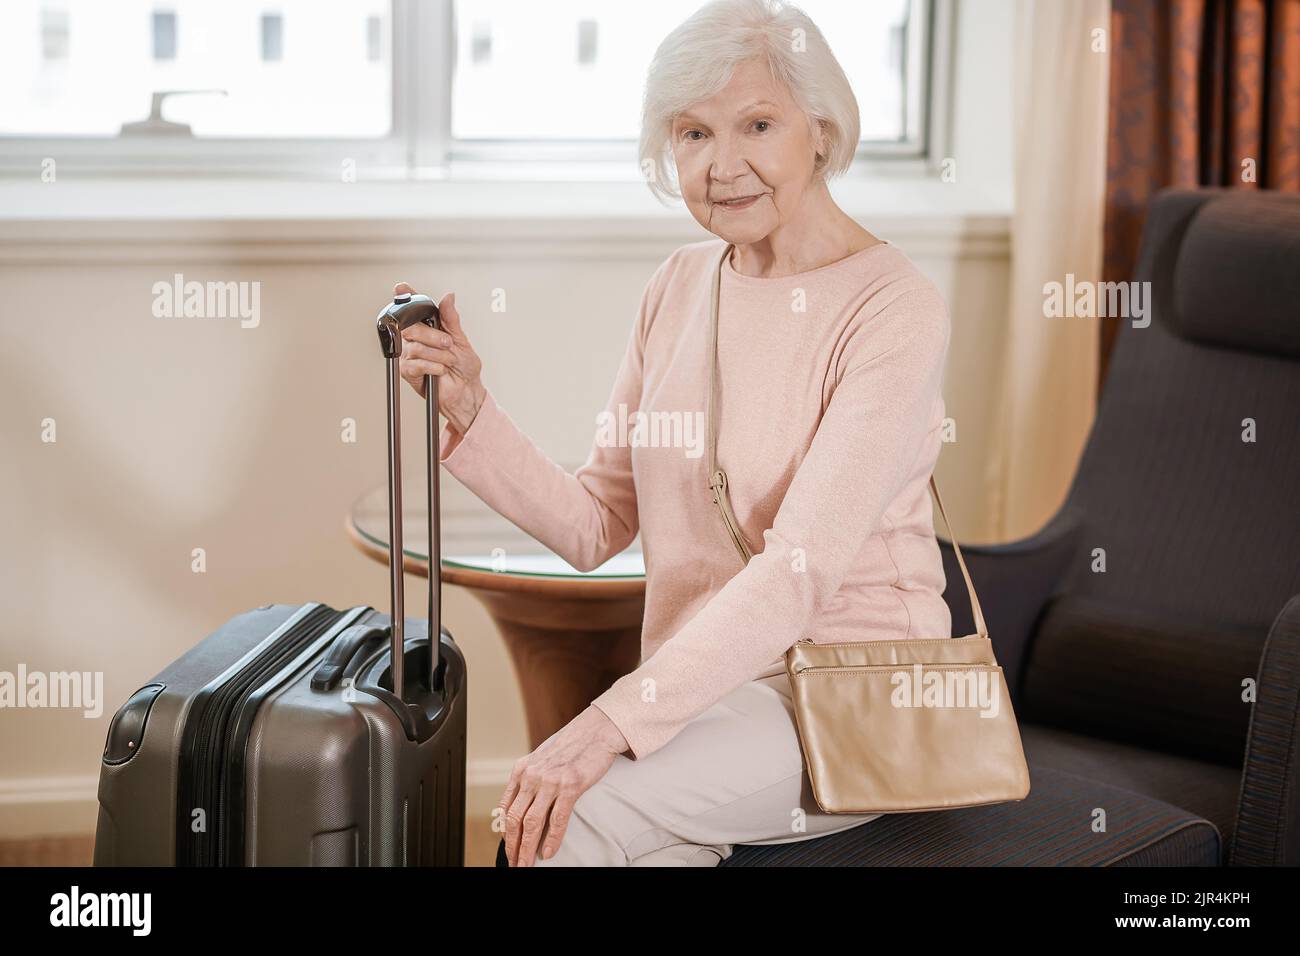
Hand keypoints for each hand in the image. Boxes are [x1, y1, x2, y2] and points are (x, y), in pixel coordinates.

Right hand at [393, 283, 486, 434]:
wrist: (466, 390)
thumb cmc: (464, 366)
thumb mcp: (461, 338)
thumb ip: (451, 318)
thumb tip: (448, 296)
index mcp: (427, 327)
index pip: (412, 308)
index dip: (405, 297)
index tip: (401, 288)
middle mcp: (415, 338)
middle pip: (411, 327)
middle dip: (433, 336)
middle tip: (448, 344)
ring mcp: (408, 354)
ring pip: (416, 346)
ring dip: (438, 355)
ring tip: (448, 361)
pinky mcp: (407, 371)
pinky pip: (416, 363)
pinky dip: (433, 366)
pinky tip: (440, 370)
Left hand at [499, 705, 629, 866]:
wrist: (594, 731)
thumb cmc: (570, 747)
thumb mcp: (541, 760)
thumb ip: (529, 781)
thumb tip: (522, 807)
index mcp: (521, 770)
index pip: (505, 808)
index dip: (504, 833)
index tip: (508, 848)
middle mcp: (532, 776)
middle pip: (515, 820)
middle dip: (513, 846)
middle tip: (514, 864)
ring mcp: (550, 781)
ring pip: (532, 823)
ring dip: (527, 848)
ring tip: (527, 864)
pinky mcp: (570, 786)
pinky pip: (557, 819)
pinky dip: (552, 839)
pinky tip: (549, 852)